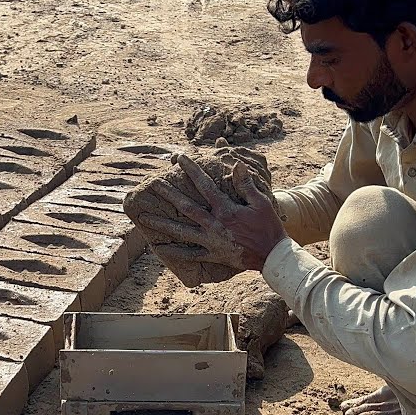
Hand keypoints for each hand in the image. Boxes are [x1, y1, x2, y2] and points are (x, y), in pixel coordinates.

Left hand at [137, 154, 288, 271]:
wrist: (272, 256)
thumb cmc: (268, 226)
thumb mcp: (261, 202)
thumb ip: (246, 184)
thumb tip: (236, 164)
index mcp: (225, 209)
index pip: (204, 185)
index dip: (191, 170)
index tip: (179, 159)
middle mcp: (214, 224)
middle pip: (186, 207)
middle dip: (168, 194)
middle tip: (152, 184)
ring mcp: (211, 241)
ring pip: (181, 231)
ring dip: (161, 224)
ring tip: (143, 218)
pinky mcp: (212, 255)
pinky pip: (190, 255)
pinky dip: (174, 252)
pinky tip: (159, 248)